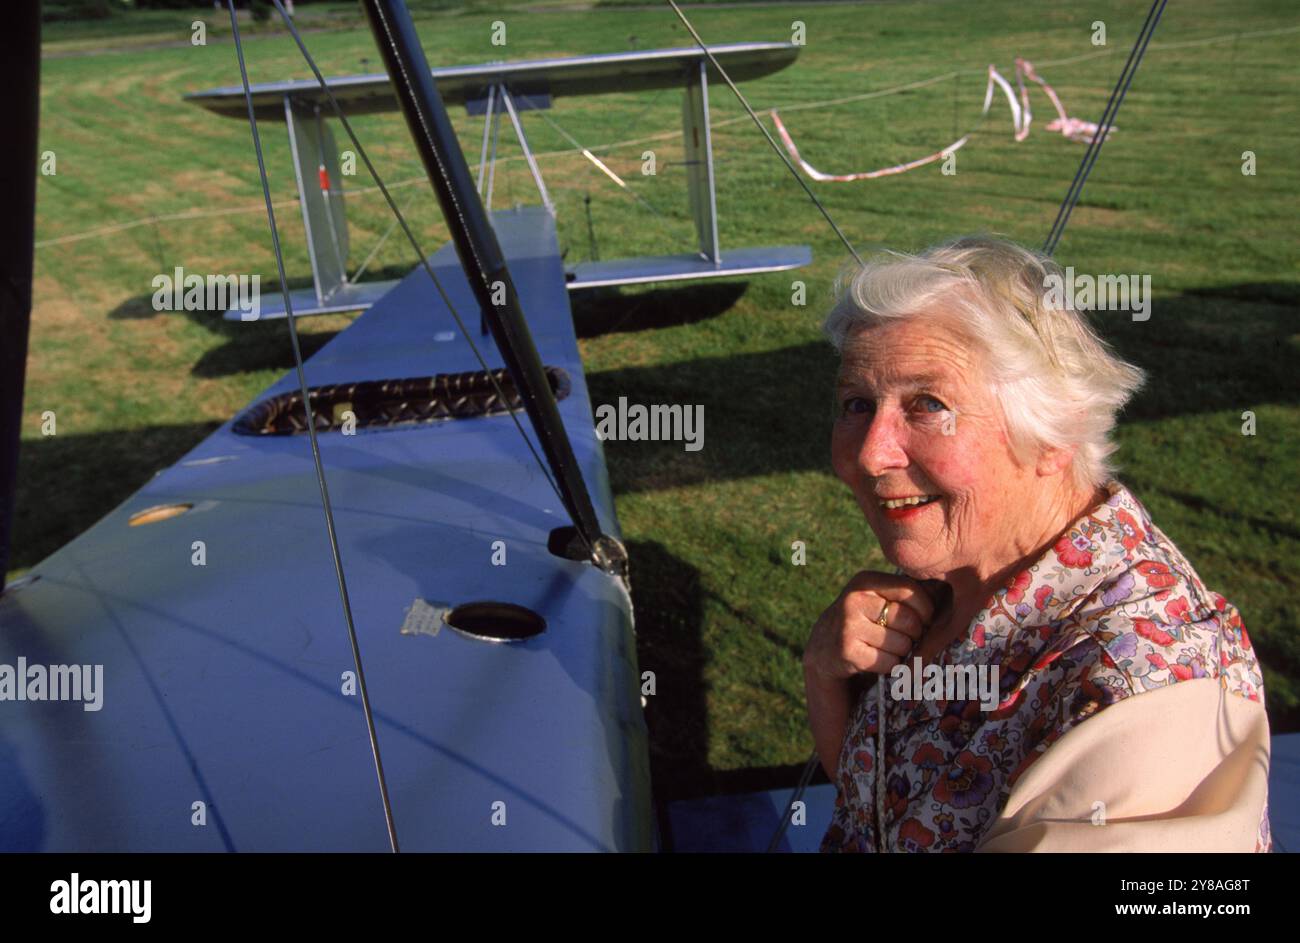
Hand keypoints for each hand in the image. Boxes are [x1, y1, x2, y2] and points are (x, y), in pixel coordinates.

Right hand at [803, 570, 936, 683]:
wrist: (824, 649)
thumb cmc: (864, 622)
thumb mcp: (877, 599)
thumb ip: (905, 592)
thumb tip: (943, 587)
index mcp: (865, 582)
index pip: (911, 590)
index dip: (926, 609)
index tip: (924, 620)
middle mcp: (854, 600)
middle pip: (910, 621)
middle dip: (913, 635)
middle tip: (899, 637)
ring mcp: (849, 626)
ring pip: (902, 644)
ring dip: (900, 652)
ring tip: (884, 648)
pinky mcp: (848, 652)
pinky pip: (890, 662)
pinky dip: (889, 666)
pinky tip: (875, 659)